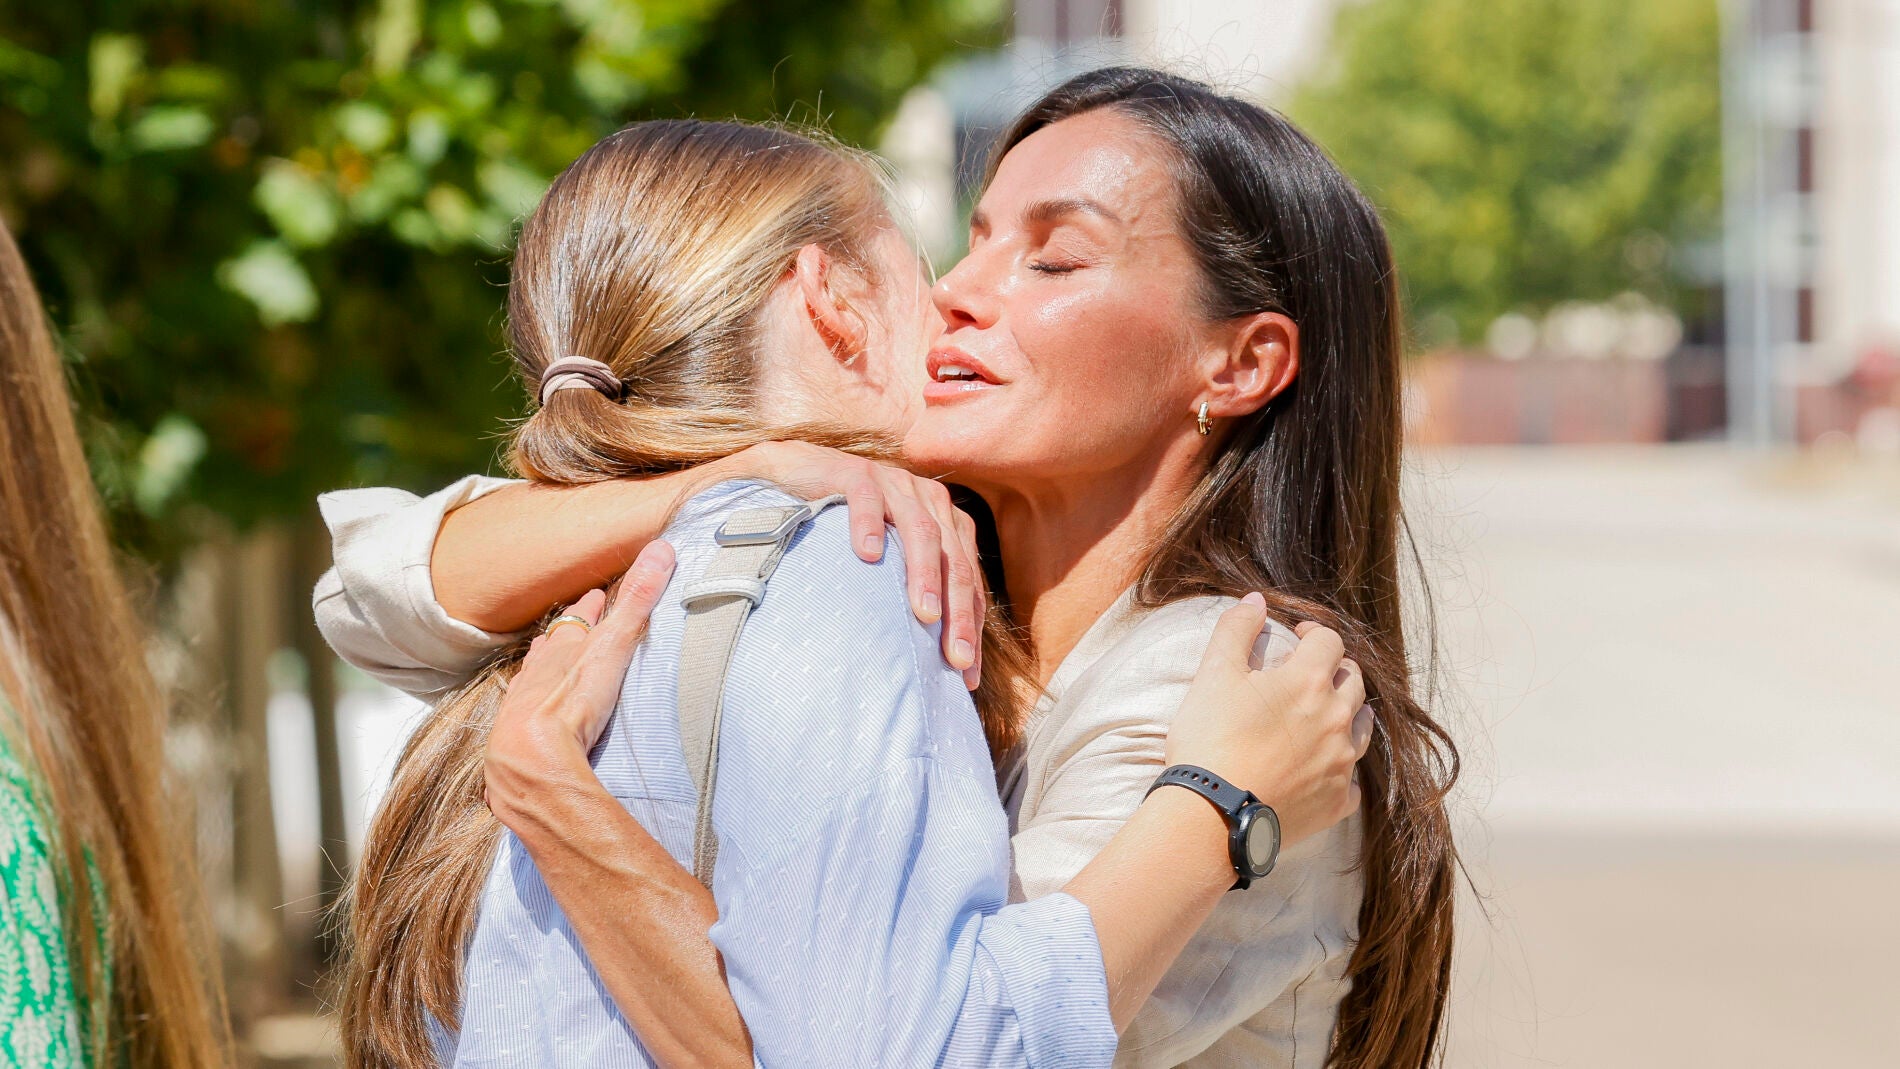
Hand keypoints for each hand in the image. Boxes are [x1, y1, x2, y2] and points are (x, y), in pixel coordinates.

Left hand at [484, 540, 676, 830]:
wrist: (530, 754)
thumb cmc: (572, 700)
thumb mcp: (613, 646)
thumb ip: (637, 602)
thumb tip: (660, 549)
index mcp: (563, 649)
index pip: (577, 620)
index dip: (589, 608)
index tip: (596, 595)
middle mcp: (538, 670)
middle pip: (552, 644)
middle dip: (564, 634)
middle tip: (572, 623)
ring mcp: (523, 703)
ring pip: (532, 674)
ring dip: (543, 665)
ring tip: (546, 659)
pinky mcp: (516, 735)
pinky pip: (521, 710)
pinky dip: (528, 702)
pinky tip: (527, 708)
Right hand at [729, 441, 983, 688]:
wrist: (797, 475)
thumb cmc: (844, 528)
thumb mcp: (888, 561)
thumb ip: (911, 590)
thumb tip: (928, 656)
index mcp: (945, 523)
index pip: (966, 581)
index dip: (971, 628)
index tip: (968, 677)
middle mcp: (928, 501)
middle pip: (953, 561)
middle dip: (958, 612)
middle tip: (956, 658)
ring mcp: (894, 484)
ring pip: (921, 532)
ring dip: (924, 576)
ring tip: (925, 615)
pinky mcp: (856, 473)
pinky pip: (867, 500)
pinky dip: (869, 526)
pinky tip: (868, 555)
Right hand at [1164, 594, 1374, 846]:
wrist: (1212, 815)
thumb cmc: (1210, 739)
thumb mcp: (1213, 674)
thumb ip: (1236, 629)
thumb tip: (1255, 600)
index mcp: (1309, 681)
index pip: (1329, 640)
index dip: (1313, 631)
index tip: (1297, 635)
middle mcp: (1336, 718)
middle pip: (1354, 680)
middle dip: (1335, 669)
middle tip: (1310, 673)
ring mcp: (1341, 763)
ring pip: (1362, 726)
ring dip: (1347, 712)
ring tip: (1323, 715)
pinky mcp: (1337, 802)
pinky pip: (1352, 780)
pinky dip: (1340, 769)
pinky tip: (1322, 769)